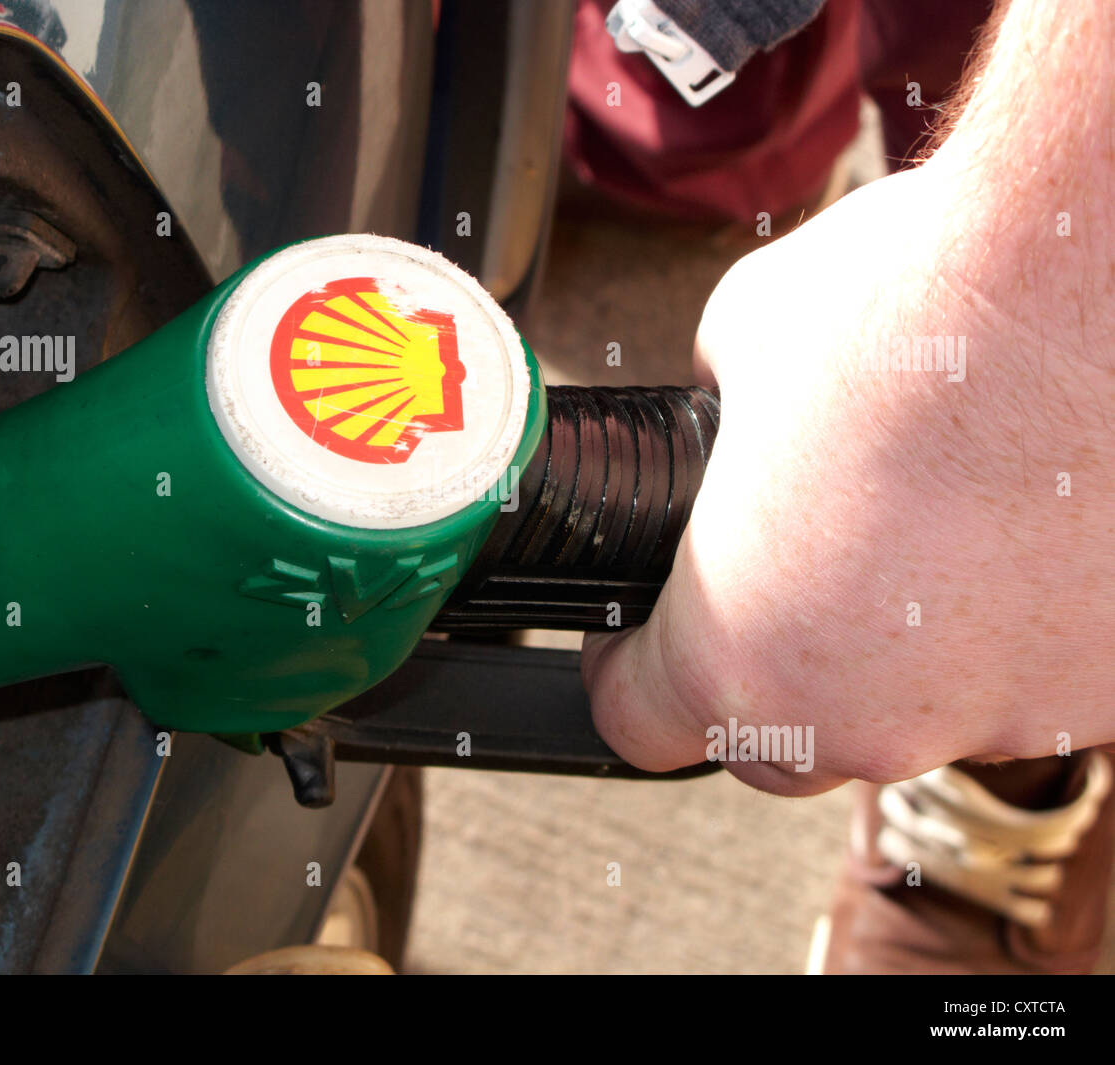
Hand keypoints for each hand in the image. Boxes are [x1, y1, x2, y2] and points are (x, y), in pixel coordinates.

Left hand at [581, 163, 1114, 793]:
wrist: (1093, 274)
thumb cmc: (912, 308)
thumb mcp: (737, 344)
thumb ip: (712, 420)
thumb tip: (732, 425)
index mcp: (741, 657)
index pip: (639, 723)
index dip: (624, 675)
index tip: (634, 645)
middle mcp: (870, 721)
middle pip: (778, 745)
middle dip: (758, 676)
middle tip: (774, 585)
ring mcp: (1000, 718)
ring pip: (911, 717)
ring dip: (894, 654)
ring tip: (914, 534)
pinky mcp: (1104, 690)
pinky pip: (1020, 681)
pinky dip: (1002, 628)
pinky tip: (1006, 532)